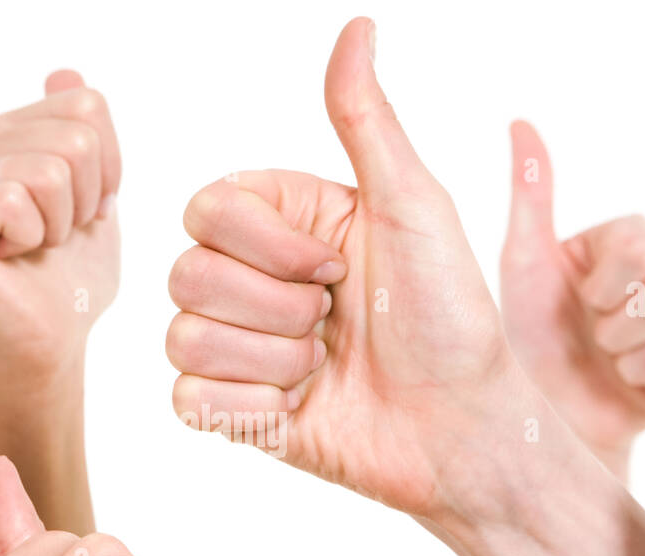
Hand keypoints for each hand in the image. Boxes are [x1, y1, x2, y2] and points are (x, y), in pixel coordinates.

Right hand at [0, 71, 120, 384]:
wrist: (50, 345)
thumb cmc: (70, 283)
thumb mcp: (95, 200)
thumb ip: (85, 137)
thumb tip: (65, 71)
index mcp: (3, 138)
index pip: (83, 105)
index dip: (108, 167)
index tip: (84, 213)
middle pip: (72, 134)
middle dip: (87, 198)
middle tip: (58, 239)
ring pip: (48, 168)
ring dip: (61, 223)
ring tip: (34, 249)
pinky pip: (13, 198)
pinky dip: (31, 237)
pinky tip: (10, 259)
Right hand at [165, 18, 508, 518]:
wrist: (460, 427)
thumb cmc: (451, 318)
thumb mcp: (414, 207)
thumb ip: (367, 121)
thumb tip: (358, 27)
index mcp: (286, 223)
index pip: (206, 208)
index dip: (265, 245)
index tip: (336, 268)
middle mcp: (253, 279)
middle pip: (186, 273)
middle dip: (276, 308)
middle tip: (335, 324)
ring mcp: (240, 347)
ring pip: (184, 336)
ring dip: (271, 361)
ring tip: (323, 368)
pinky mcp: (234, 410)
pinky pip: (189, 400)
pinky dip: (250, 409)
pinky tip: (299, 409)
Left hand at [500, 121, 644, 466]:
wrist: (550, 416)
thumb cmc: (527, 340)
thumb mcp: (522, 267)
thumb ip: (531, 196)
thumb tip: (519, 121)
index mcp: (632, 236)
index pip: (643, 246)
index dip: (606, 287)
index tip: (581, 302)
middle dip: (618, 329)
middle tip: (596, 341)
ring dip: (635, 361)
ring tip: (613, 364)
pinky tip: (637, 385)